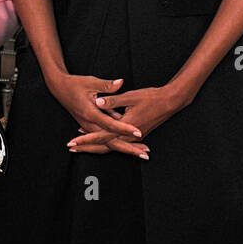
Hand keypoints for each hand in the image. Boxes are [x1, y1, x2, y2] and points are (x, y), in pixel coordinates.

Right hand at [46, 71, 148, 158]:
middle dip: (128, 149)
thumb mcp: (91, 82)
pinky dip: (119, 141)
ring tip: (143, 151)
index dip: (125, 129)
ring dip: (126, 147)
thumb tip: (120, 82)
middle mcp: (89, 124)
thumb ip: (107, 85)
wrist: (59, 88)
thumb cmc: (75, 84)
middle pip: (110, 142)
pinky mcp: (90, 127)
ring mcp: (89, 127)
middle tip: (146, 154)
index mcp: (90, 114)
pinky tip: (133, 143)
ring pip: (109, 143)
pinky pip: (105, 138)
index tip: (139, 132)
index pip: (111, 125)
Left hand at [68, 81, 193, 154]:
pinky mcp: (136, 134)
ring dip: (95, 146)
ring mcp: (133, 137)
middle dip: (87, 147)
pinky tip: (98, 138)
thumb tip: (98, 101)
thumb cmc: (152, 97)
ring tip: (80, 145)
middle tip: (71, 148)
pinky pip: (118, 142)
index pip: (102, 136)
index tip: (72, 142)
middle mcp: (129, 135)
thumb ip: (114, 99)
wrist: (171, 101)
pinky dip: (106, 142)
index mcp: (126, 126)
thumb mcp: (132, 96)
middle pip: (104, 146)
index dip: (86, 140)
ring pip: (111, 146)